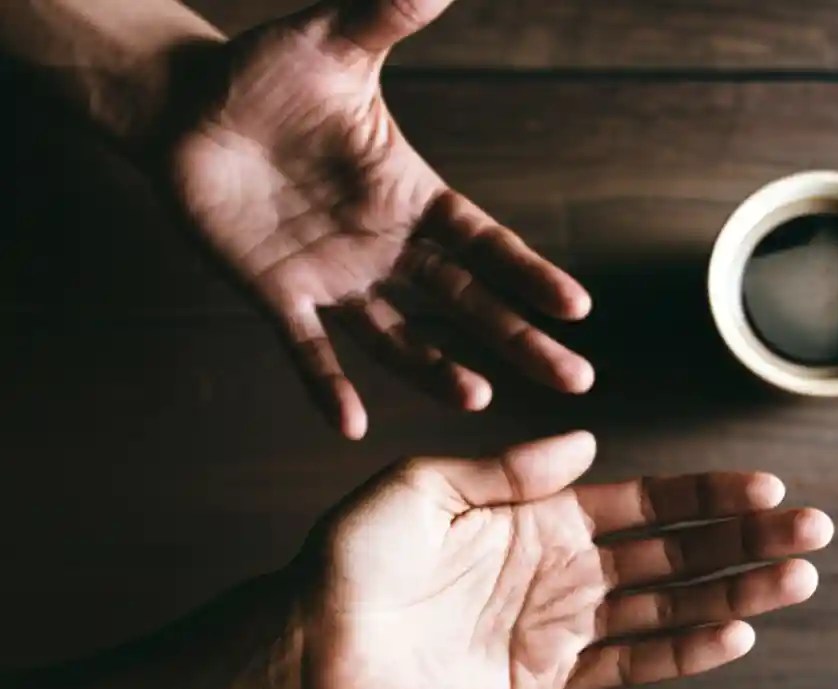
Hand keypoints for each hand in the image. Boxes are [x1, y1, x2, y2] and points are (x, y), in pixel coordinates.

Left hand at [168, 0, 592, 439]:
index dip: (528, 273)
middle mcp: (386, 246)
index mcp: (411, 194)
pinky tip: (353, 424)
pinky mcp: (277, 296)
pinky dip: (327, 385)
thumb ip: (388, 12)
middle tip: (574, 379)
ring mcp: (335, 276)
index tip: (577, 306)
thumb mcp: (334, 41)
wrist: (187, 109)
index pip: (484, 241)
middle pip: (465, 302)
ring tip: (477, 401)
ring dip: (437, 369)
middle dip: (518, 339)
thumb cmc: (268, 72)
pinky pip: (308, 349)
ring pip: (399, 335)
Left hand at [296, 432, 833, 688]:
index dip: (705, 495)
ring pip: (669, 606)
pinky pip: (629, 663)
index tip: (764, 486)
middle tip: (813, 529)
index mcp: (545, 515)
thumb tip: (590, 441)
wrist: (309, 641)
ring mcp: (562, 626)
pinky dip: (683, 651)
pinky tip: (734, 633)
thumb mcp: (429, 484)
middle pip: (678, 553)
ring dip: (735, 593)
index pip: (647, 501)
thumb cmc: (355, 555)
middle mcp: (567, 568)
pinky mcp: (547, 680)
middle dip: (745, 541)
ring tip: (799, 578)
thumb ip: (514, 466)